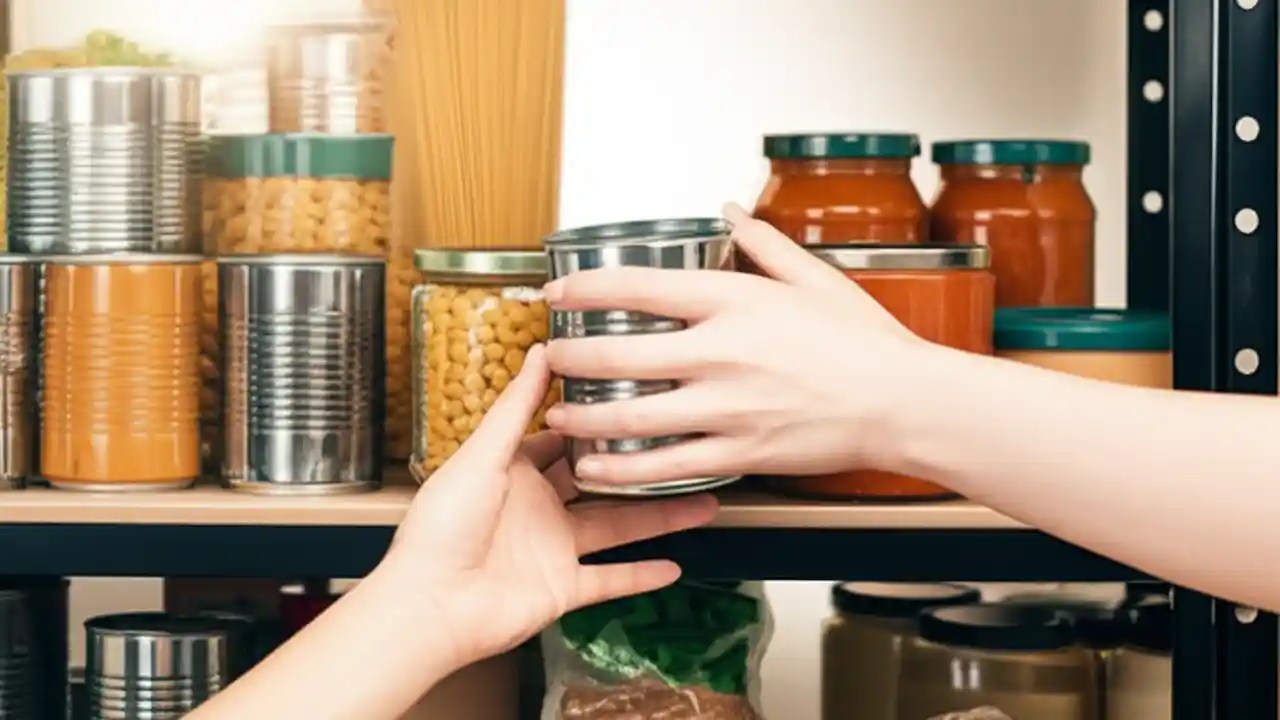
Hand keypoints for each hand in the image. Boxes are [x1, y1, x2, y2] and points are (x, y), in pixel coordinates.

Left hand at [380, 345, 717, 670]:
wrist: (431, 604)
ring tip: (704, 502)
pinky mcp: (563, 588)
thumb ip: (515, 407)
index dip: (597, 422)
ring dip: (659, 517)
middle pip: (602, 481)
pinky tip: (676, 565)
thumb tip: (539, 352)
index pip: (563, 439)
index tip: (636, 399)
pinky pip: (610, 579)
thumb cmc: (440, 528)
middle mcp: (538, 507)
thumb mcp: (482, 455)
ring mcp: (553, 549)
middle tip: (683, 448)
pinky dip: (641, 575)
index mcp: (514, 472)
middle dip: (640, 467)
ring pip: (618, 526)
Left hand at [541, 204, 937, 487]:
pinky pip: (668, 466)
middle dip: (571, 357)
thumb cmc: (866, 342)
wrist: (906, 404)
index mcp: (737, 302)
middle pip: (622, 355)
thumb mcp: (815, 278)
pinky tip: (596, 469)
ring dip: (585, 417)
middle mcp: (723, 353)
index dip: (586, 289)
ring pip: (635, 416)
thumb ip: (763, 243)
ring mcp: (730, 407)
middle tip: (549, 356)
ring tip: (557, 417)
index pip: (640, 288)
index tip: (558, 293)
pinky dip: (624, 469)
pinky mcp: (741, 451)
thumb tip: (729, 210)